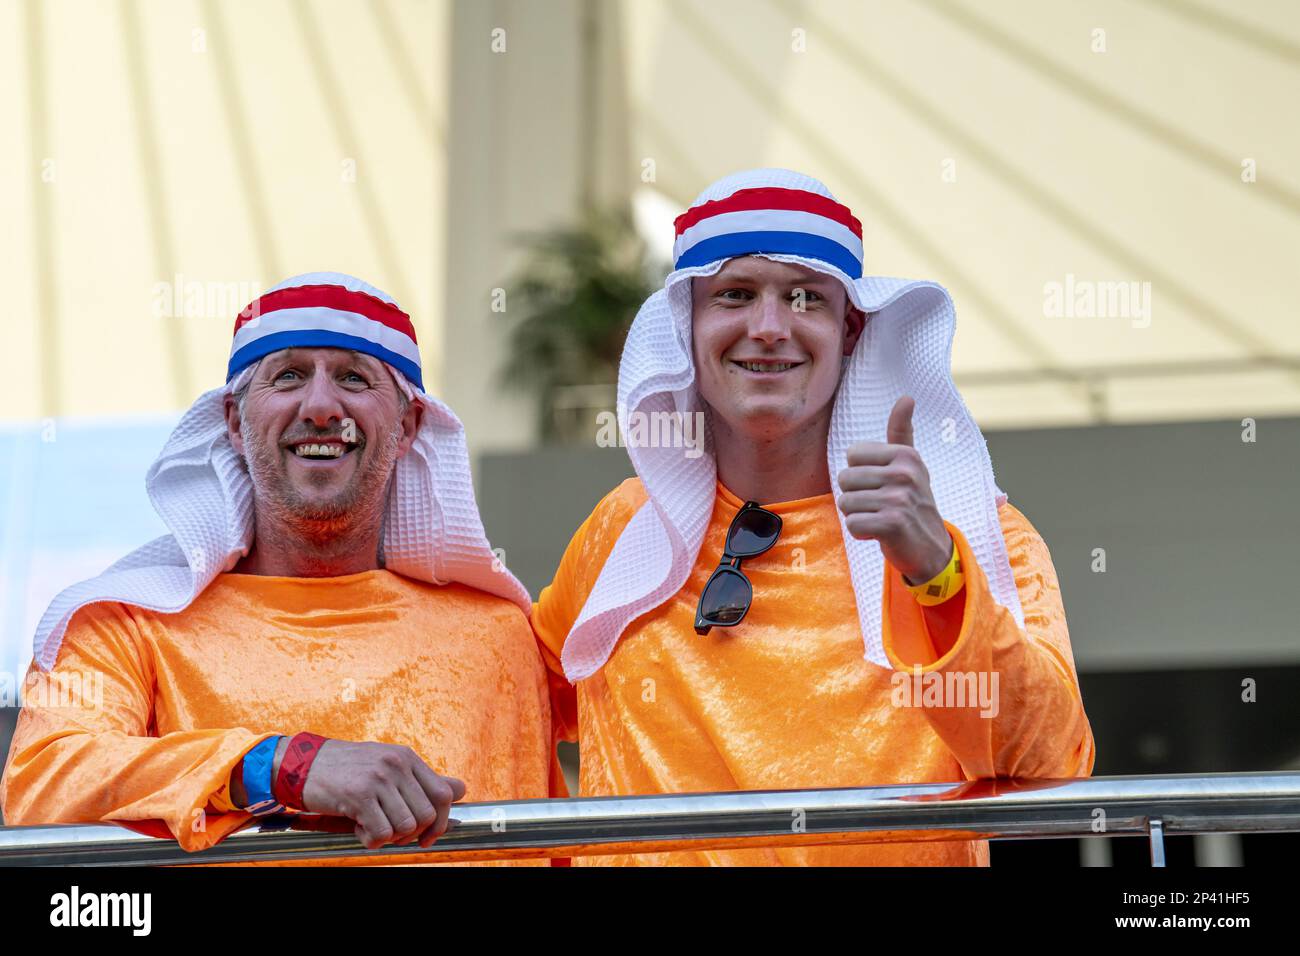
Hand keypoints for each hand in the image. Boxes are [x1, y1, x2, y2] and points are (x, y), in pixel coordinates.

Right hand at [297, 739, 466, 849]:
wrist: (302, 763)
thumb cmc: (347, 768)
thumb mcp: (388, 765)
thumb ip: (423, 780)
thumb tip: (461, 789)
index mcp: (407, 757)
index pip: (444, 794)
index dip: (441, 822)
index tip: (428, 837)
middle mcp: (397, 765)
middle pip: (426, 815)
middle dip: (411, 834)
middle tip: (389, 830)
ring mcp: (379, 779)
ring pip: (405, 827)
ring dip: (388, 836)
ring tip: (370, 825)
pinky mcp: (359, 796)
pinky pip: (380, 834)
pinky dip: (370, 840)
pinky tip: (358, 827)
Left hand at [837, 395, 952, 583]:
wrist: (931, 547)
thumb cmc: (912, 501)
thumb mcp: (910, 464)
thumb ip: (902, 432)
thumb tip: (907, 397)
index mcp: (905, 455)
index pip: (852, 455)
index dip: (859, 474)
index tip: (882, 485)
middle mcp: (904, 473)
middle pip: (844, 479)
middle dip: (856, 497)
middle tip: (880, 505)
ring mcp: (899, 499)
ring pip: (845, 503)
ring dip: (858, 515)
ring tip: (880, 518)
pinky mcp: (892, 524)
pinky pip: (852, 523)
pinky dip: (861, 532)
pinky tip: (880, 533)